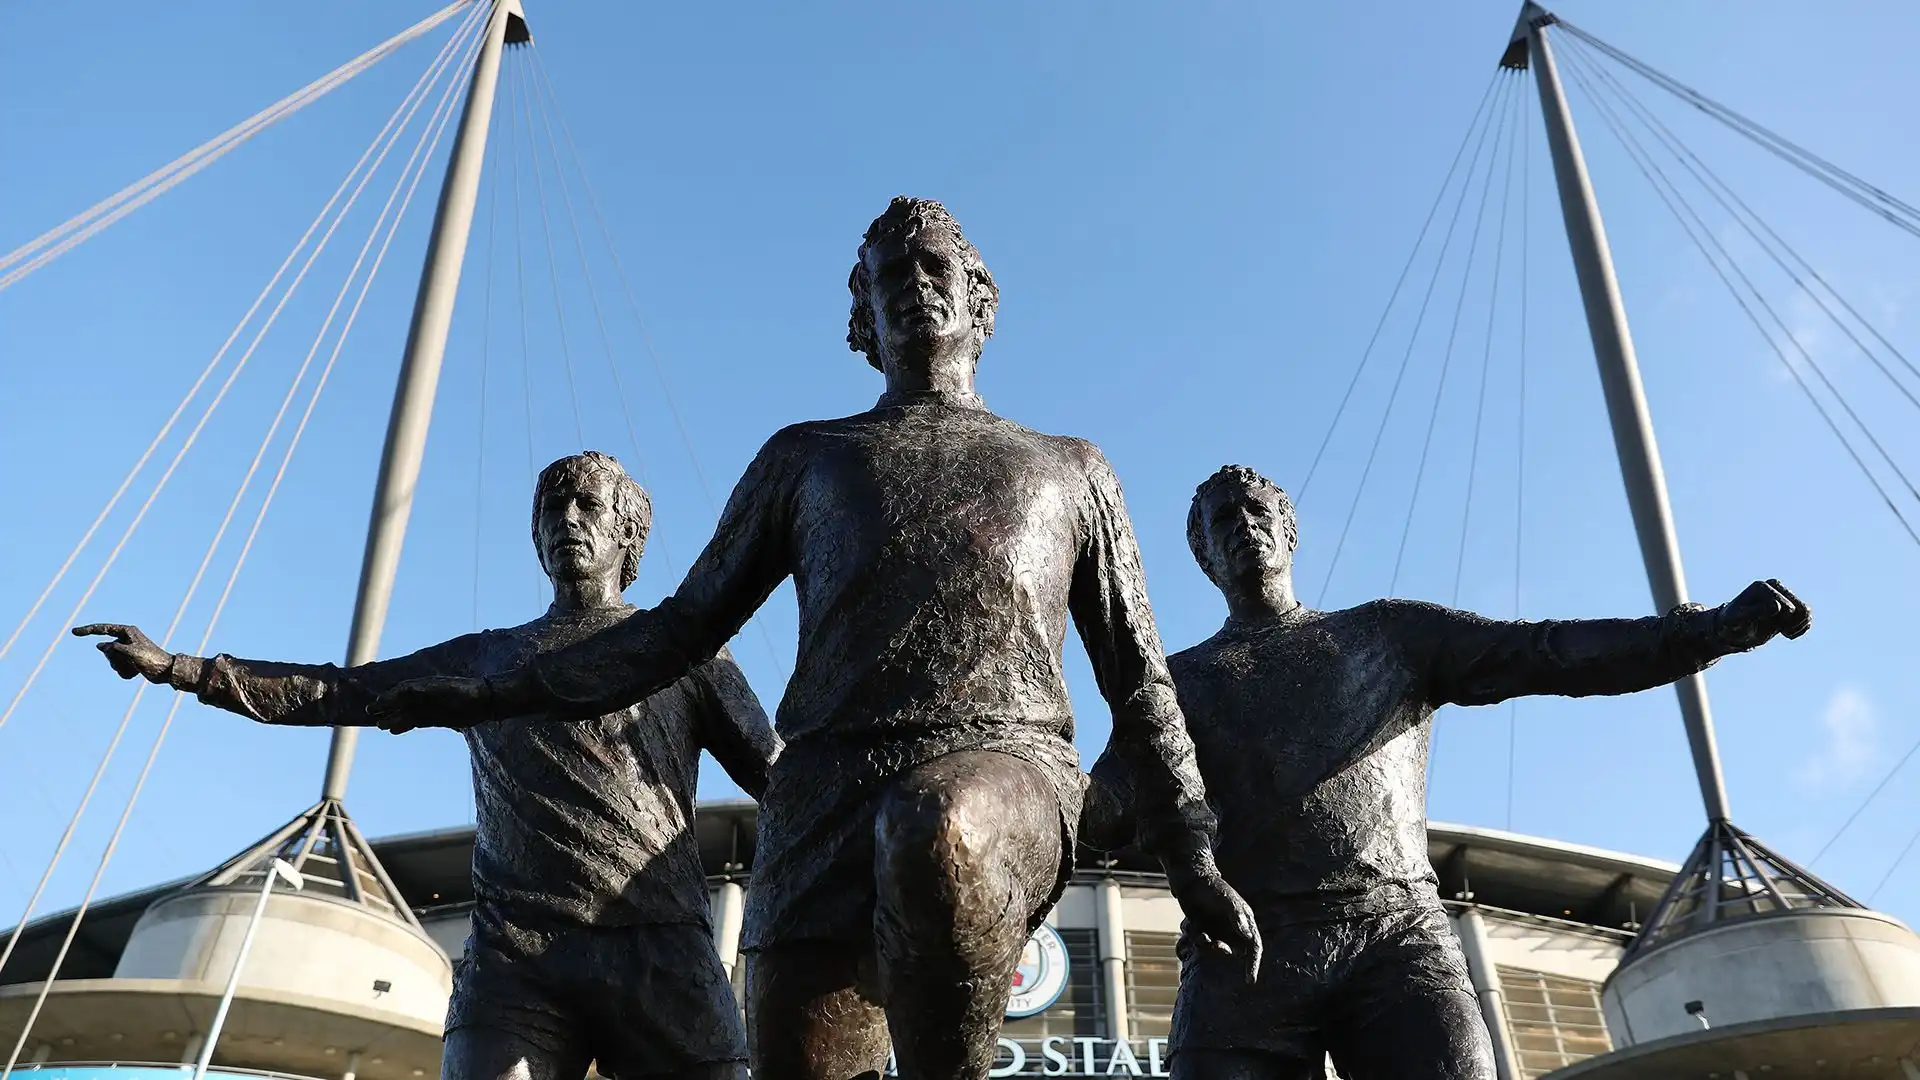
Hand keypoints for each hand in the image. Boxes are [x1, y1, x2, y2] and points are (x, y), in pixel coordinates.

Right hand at [73, 624, 172, 682]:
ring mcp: (127, 651)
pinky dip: (125, 673)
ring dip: (120, 668)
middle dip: (114, 659)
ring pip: (111, 661)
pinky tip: (136, 672)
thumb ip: (113, 648)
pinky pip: (118, 669)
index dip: (88, 630)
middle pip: (106, 650)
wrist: (166, 672)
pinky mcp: (129, 661)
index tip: (74, 632)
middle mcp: (126, 640)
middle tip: (129, 660)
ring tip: (134, 667)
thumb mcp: (130, 652)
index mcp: (127, 632)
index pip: (103, 629)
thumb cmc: (152, 659)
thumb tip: (100, 645)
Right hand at [368, 675, 491, 733]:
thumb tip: (403, 691)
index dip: (388, 697)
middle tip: (370, 713)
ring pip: (405, 713)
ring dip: (392, 718)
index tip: (376, 705)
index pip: (400, 690)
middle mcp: (424, 696)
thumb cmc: (464, 692)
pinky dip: (403, 725)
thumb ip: (423, 690)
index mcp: (424, 686)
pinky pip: (415, 722)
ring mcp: (429, 707)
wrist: (484, 701)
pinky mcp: (435, 718)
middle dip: (385, 707)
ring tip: (380, 726)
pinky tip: (393, 730)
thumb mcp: (442, 690)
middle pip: (400, 701)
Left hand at [1176, 874, 1262, 984]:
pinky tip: (1188, 923)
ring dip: (1200, 941)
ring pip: (1210, 948)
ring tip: (1194, 926)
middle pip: (1230, 951)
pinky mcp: (1201, 928)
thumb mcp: (1227, 900)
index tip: (1250, 981)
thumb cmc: (1212, 887)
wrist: (1191, 878)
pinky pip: (1197, 942)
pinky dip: (1191, 936)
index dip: (1253, 964)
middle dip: (1217, 949)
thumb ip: (1238, 917)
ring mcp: (1216, 929)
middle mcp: (1232, 928)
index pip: (1253, 947)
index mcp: (1244, 922)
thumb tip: (1249, 937)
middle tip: (1207, 938)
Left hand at [1715, 579, 1810, 651]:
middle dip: (1786, 623)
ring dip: (1797, 626)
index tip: (1754, 621)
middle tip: (1767, 627)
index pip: (1783, 607)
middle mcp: (1774, 585)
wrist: (1733, 631)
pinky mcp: (1791, 603)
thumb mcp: (1736, 622)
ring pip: (1806, 611)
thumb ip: (1752, 613)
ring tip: (1781, 630)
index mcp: (1761, 586)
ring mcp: (1784, 594)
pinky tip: (1786, 632)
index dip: (1772, 619)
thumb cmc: (1732, 625)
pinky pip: (1807, 616)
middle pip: (1798, 608)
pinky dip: (1801, 628)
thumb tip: (1776, 606)